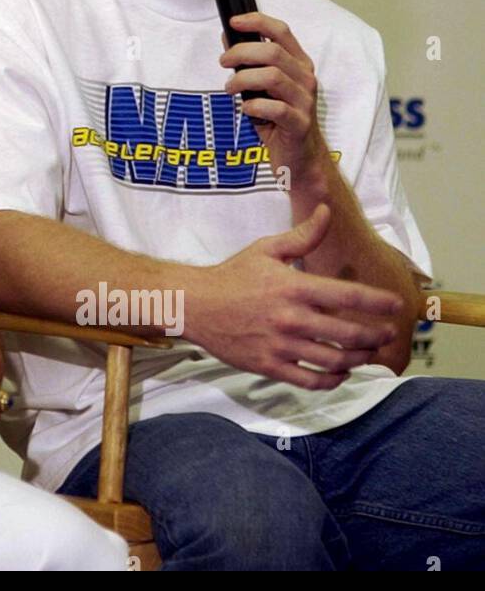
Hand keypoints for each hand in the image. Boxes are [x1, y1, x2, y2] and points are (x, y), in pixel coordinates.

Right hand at [185, 204, 403, 388]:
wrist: (194, 304)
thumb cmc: (232, 276)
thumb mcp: (266, 249)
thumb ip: (302, 236)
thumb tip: (326, 211)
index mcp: (294, 287)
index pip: (349, 296)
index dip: (379, 302)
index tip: (397, 306)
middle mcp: (291, 318)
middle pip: (349, 334)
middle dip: (376, 335)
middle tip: (387, 334)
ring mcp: (281, 345)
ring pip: (334, 360)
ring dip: (359, 359)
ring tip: (367, 354)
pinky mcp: (269, 365)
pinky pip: (310, 380)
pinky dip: (332, 380)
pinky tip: (340, 373)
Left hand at [220, 11, 328, 180]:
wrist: (300, 159)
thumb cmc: (279, 120)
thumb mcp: (263, 88)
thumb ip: (250, 64)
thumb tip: (227, 39)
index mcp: (298, 65)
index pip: (282, 32)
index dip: (258, 22)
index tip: (233, 22)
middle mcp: (305, 79)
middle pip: (272, 52)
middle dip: (240, 52)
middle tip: (223, 62)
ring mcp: (305, 101)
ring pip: (273, 77)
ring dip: (243, 79)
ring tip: (229, 88)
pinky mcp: (299, 124)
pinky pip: (275, 108)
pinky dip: (254, 105)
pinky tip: (245, 109)